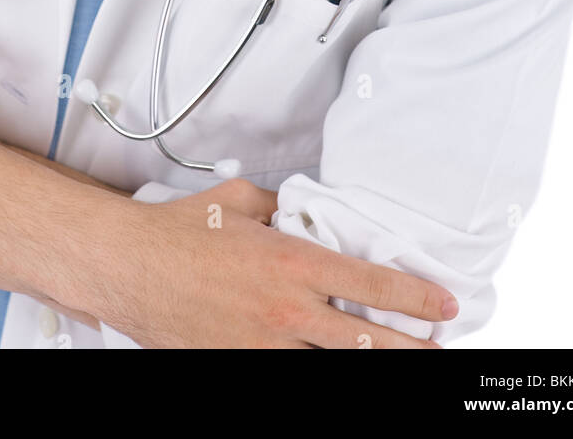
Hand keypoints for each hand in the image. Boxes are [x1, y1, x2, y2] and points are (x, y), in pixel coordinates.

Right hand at [80, 177, 455, 348]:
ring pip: (335, 365)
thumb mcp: (242, 202)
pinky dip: (314, 366)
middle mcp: (286, 309)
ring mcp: (264, 345)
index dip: (417, 297)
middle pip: (368, 340)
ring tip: (398, 360)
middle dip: (412, 347)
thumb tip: (303, 213)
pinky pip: (290, 371)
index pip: (372, 284)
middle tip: (438, 348)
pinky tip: (329, 362)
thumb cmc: (178, 232)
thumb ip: (282, 209)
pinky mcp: (239, 365)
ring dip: (369, 362)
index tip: (443, 305)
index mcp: (292, 262)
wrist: (129, 266)